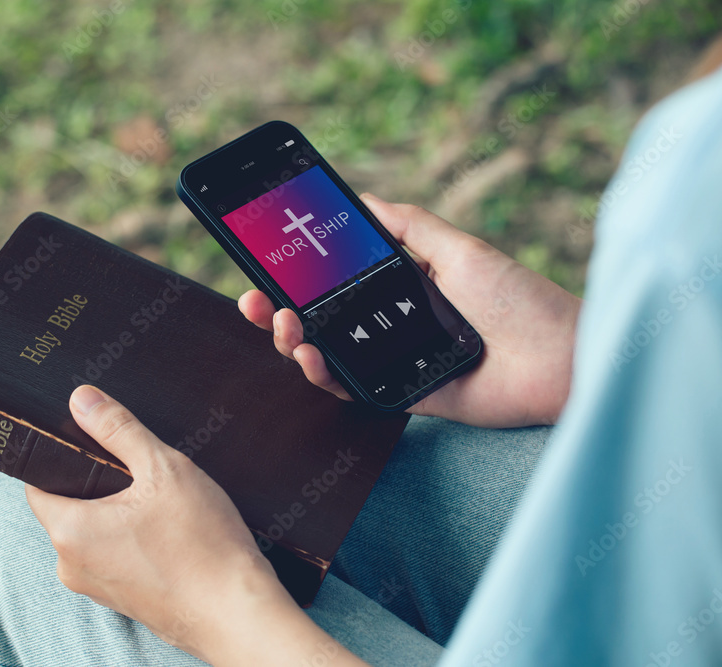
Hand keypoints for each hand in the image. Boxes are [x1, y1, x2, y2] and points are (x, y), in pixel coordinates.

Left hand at [25, 385, 367, 665]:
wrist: (238, 613)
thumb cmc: (202, 545)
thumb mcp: (162, 469)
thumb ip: (118, 429)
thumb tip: (83, 399)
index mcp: (69, 532)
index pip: (38, 483)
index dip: (60, 457)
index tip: (89, 443)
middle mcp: (71, 566)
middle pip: (69, 507)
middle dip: (99, 484)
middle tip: (142, 471)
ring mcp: (98, 589)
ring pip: (95, 533)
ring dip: (120, 513)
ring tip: (164, 504)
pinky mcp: (125, 601)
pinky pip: (116, 557)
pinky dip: (136, 540)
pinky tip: (172, 532)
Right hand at [239, 193, 581, 427]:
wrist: (561, 359)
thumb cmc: (520, 300)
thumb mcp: (460, 249)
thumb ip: (409, 226)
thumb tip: (363, 198)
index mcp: (401, 287)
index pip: (336, 280)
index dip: (298, 273)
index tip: (266, 259)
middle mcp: (390, 323)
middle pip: (320, 318)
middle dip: (278, 309)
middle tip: (254, 297)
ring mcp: (391, 360)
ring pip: (326, 354)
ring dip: (292, 340)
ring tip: (281, 323)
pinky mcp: (401, 393)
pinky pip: (350, 388)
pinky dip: (323, 373)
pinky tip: (309, 354)